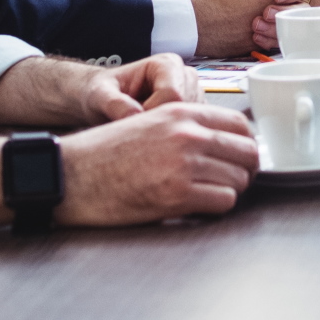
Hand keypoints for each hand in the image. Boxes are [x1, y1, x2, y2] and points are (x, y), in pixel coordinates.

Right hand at [58, 104, 258, 225]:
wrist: (72, 175)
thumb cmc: (104, 153)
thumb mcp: (149, 122)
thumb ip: (185, 127)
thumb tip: (222, 143)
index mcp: (181, 112)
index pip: (240, 124)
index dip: (245, 144)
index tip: (239, 157)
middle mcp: (188, 134)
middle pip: (247, 152)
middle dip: (243, 170)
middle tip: (230, 180)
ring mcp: (185, 164)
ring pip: (239, 180)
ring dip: (229, 190)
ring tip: (208, 195)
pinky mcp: (178, 195)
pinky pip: (223, 201)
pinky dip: (215, 207)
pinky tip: (198, 207)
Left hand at [79, 53, 199, 122]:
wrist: (104, 99)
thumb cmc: (103, 92)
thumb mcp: (99, 94)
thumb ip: (114, 103)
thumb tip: (134, 116)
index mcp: (167, 64)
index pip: (173, 95)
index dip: (152, 114)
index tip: (132, 122)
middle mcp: (185, 76)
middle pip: (185, 109)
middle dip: (161, 124)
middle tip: (136, 128)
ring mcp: (193, 95)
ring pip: (190, 122)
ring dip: (167, 131)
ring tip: (143, 128)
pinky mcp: (194, 113)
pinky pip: (191, 131)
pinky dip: (173, 138)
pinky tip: (154, 134)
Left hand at [248, 0, 310, 52]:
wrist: (200, 13)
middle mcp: (281, 3)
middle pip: (300, 10)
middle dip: (285, 12)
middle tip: (265, 13)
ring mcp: (276, 21)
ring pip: (291, 28)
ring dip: (277, 28)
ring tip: (255, 26)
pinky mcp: (268, 37)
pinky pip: (278, 42)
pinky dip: (269, 40)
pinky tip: (255, 37)